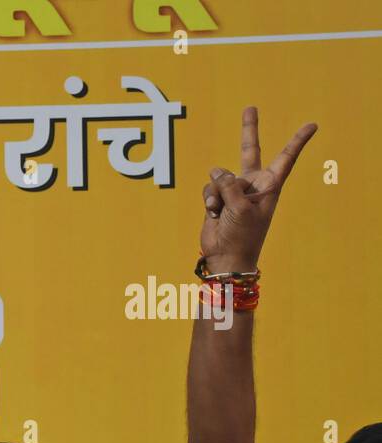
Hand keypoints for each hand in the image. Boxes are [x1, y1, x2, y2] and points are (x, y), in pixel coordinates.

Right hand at [199, 107, 315, 274]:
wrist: (226, 257)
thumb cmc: (243, 235)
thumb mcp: (241, 208)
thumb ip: (230, 184)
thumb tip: (216, 171)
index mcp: (269, 186)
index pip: (286, 158)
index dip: (298, 141)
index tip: (312, 125)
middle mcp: (253, 184)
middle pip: (250, 151)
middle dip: (249, 130)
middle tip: (250, 108)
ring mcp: (234, 190)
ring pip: (221, 177)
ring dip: (217, 194)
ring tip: (221, 211)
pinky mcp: (217, 198)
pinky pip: (209, 188)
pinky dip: (208, 200)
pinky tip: (212, 213)